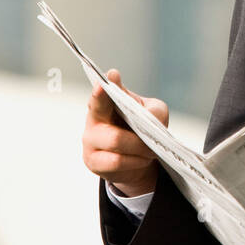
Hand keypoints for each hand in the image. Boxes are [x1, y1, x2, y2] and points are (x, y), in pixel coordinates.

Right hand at [81, 68, 167, 196]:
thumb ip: (153, 110)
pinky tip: (141, 159)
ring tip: (149, 150)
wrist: (138, 158)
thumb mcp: (154, 113)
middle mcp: (93, 120)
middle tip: (153, 138)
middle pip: (110, 126)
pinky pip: (116, 162)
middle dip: (138, 136)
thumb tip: (150, 117)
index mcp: (105, 103)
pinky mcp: (93, 162)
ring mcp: (90, 142)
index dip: (101, 91)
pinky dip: (135, 161)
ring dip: (140, 148)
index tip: (104, 83)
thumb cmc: (142, 128)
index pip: (100, 96)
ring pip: (116, 143)